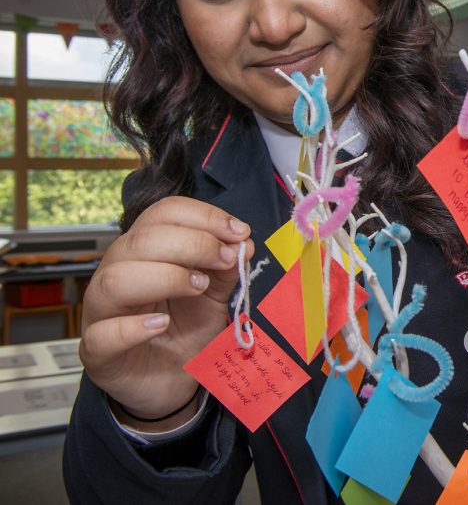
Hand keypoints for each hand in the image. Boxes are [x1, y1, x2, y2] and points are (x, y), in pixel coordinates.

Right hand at [80, 196, 253, 430]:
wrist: (171, 381)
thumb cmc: (186, 329)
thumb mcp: (215, 294)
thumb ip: (226, 268)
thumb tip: (243, 243)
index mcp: (144, 250)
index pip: (163, 214)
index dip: (203, 216)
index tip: (239, 232)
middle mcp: (117, 272)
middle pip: (141, 240)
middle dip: (192, 244)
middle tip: (225, 259)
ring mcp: (102, 312)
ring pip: (115, 280)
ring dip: (165, 277)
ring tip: (198, 288)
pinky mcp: (97, 352)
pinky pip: (102, 334)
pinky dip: (132, 327)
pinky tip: (161, 324)